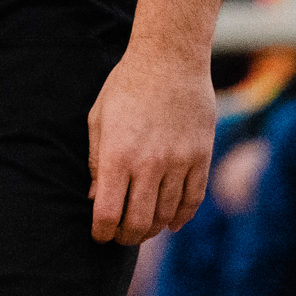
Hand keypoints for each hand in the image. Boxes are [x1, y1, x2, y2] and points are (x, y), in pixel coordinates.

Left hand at [88, 41, 214, 245]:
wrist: (169, 58)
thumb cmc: (127, 85)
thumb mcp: (99, 117)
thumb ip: (95, 160)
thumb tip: (95, 198)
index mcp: (117, 153)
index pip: (108, 212)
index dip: (101, 232)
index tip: (99, 235)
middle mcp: (149, 163)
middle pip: (138, 222)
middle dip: (126, 237)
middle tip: (120, 236)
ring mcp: (178, 162)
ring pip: (166, 215)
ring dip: (152, 228)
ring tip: (142, 227)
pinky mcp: (200, 157)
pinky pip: (193, 200)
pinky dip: (181, 217)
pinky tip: (170, 221)